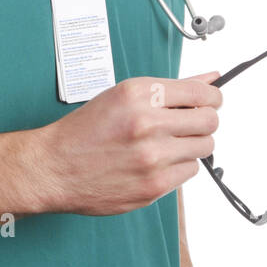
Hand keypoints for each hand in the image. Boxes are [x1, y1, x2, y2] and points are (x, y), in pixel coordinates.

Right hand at [34, 71, 222, 215]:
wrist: (54, 167)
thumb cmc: (85, 131)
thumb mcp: (124, 96)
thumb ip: (171, 89)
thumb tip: (210, 80)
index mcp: (141, 95)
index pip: (202, 94)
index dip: (211, 98)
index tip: (209, 102)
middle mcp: (148, 124)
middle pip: (209, 122)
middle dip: (203, 122)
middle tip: (188, 125)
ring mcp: (152, 158)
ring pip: (203, 149)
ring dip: (191, 146)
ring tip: (167, 145)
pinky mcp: (153, 186)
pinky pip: (188, 173)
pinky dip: (177, 167)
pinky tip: (156, 163)